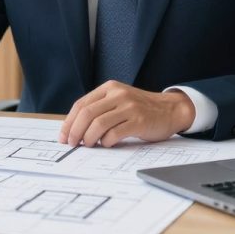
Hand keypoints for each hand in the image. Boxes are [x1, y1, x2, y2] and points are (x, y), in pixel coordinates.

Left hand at [59, 81, 194, 147]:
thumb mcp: (119, 101)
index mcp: (109, 88)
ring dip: (89, 138)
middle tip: (72, 144)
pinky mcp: (139, 121)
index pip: (81, 104)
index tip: (64, 136)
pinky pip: (115, 133)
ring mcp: (129, 107)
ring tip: (88, 145)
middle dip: (75, 131)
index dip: (69, 122)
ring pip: (98, 124)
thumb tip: (75, 129)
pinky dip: (106, 142)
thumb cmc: (141, 109)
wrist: (171, 109)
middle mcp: (118, 94)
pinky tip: (107, 144)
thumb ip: (100, 108)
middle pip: (87, 113)